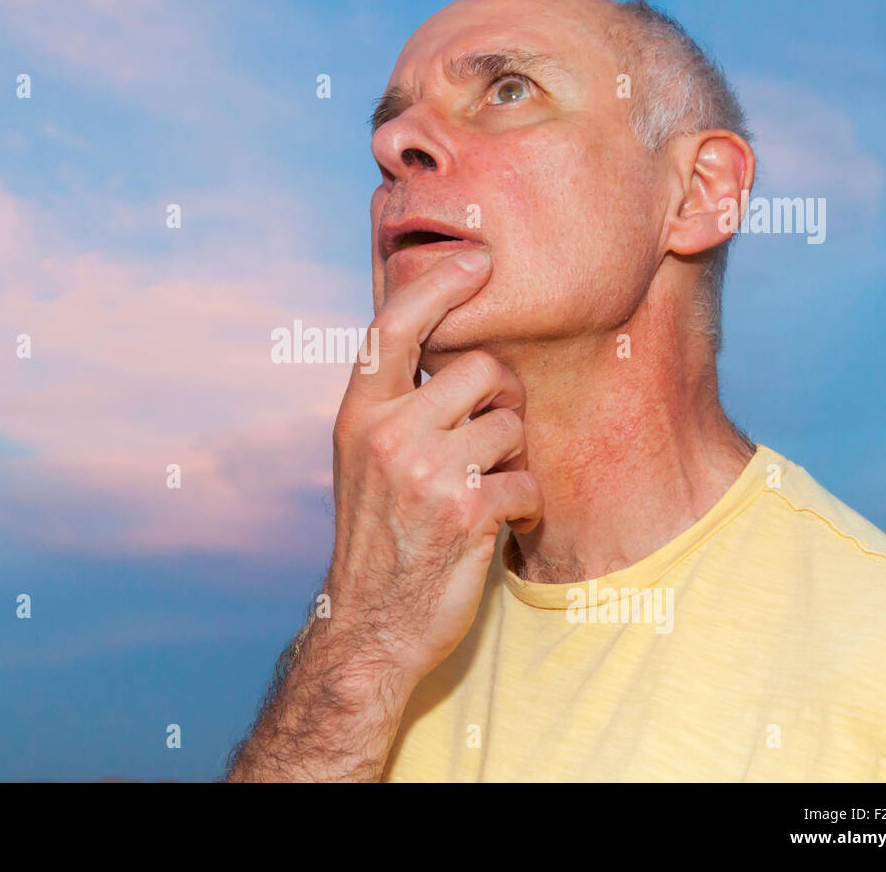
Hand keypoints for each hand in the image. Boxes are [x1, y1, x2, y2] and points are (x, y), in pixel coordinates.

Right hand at [325, 248, 541, 690]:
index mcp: (358, 413)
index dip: (440, 285)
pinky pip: (527, 482)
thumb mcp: (363, 457)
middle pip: (482, 369)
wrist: (370, 625)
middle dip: (501, 400)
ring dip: (512, 459)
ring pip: (511, 425)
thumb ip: (395, 403)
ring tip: (484, 490)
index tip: (476, 259)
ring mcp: (427, 472)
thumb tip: (441, 341)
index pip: (396, 325)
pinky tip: (499, 525)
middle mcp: (388, 434)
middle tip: (488, 438)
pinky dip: (524, 507)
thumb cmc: (377, 534)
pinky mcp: (468, 512)